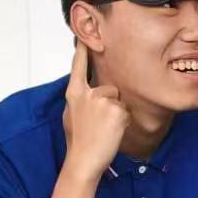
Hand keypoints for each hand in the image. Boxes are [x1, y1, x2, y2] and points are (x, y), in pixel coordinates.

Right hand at [62, 42, 128, 178]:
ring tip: (104, 129)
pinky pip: (125, 111)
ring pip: (119, 101)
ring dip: (116, 114)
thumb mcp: (72, 115)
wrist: (83, 161)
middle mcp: (88, 93)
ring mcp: (102, 100)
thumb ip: (80, 100)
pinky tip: (111, 132)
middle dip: (109, 103)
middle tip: (98, 124)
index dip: (82, 51)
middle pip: (109, 88)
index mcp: (74, 93)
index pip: (79, 66)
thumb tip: (85, 94)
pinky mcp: (116, 110)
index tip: (83, 36)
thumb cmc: (78, 142)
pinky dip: (122, 123)